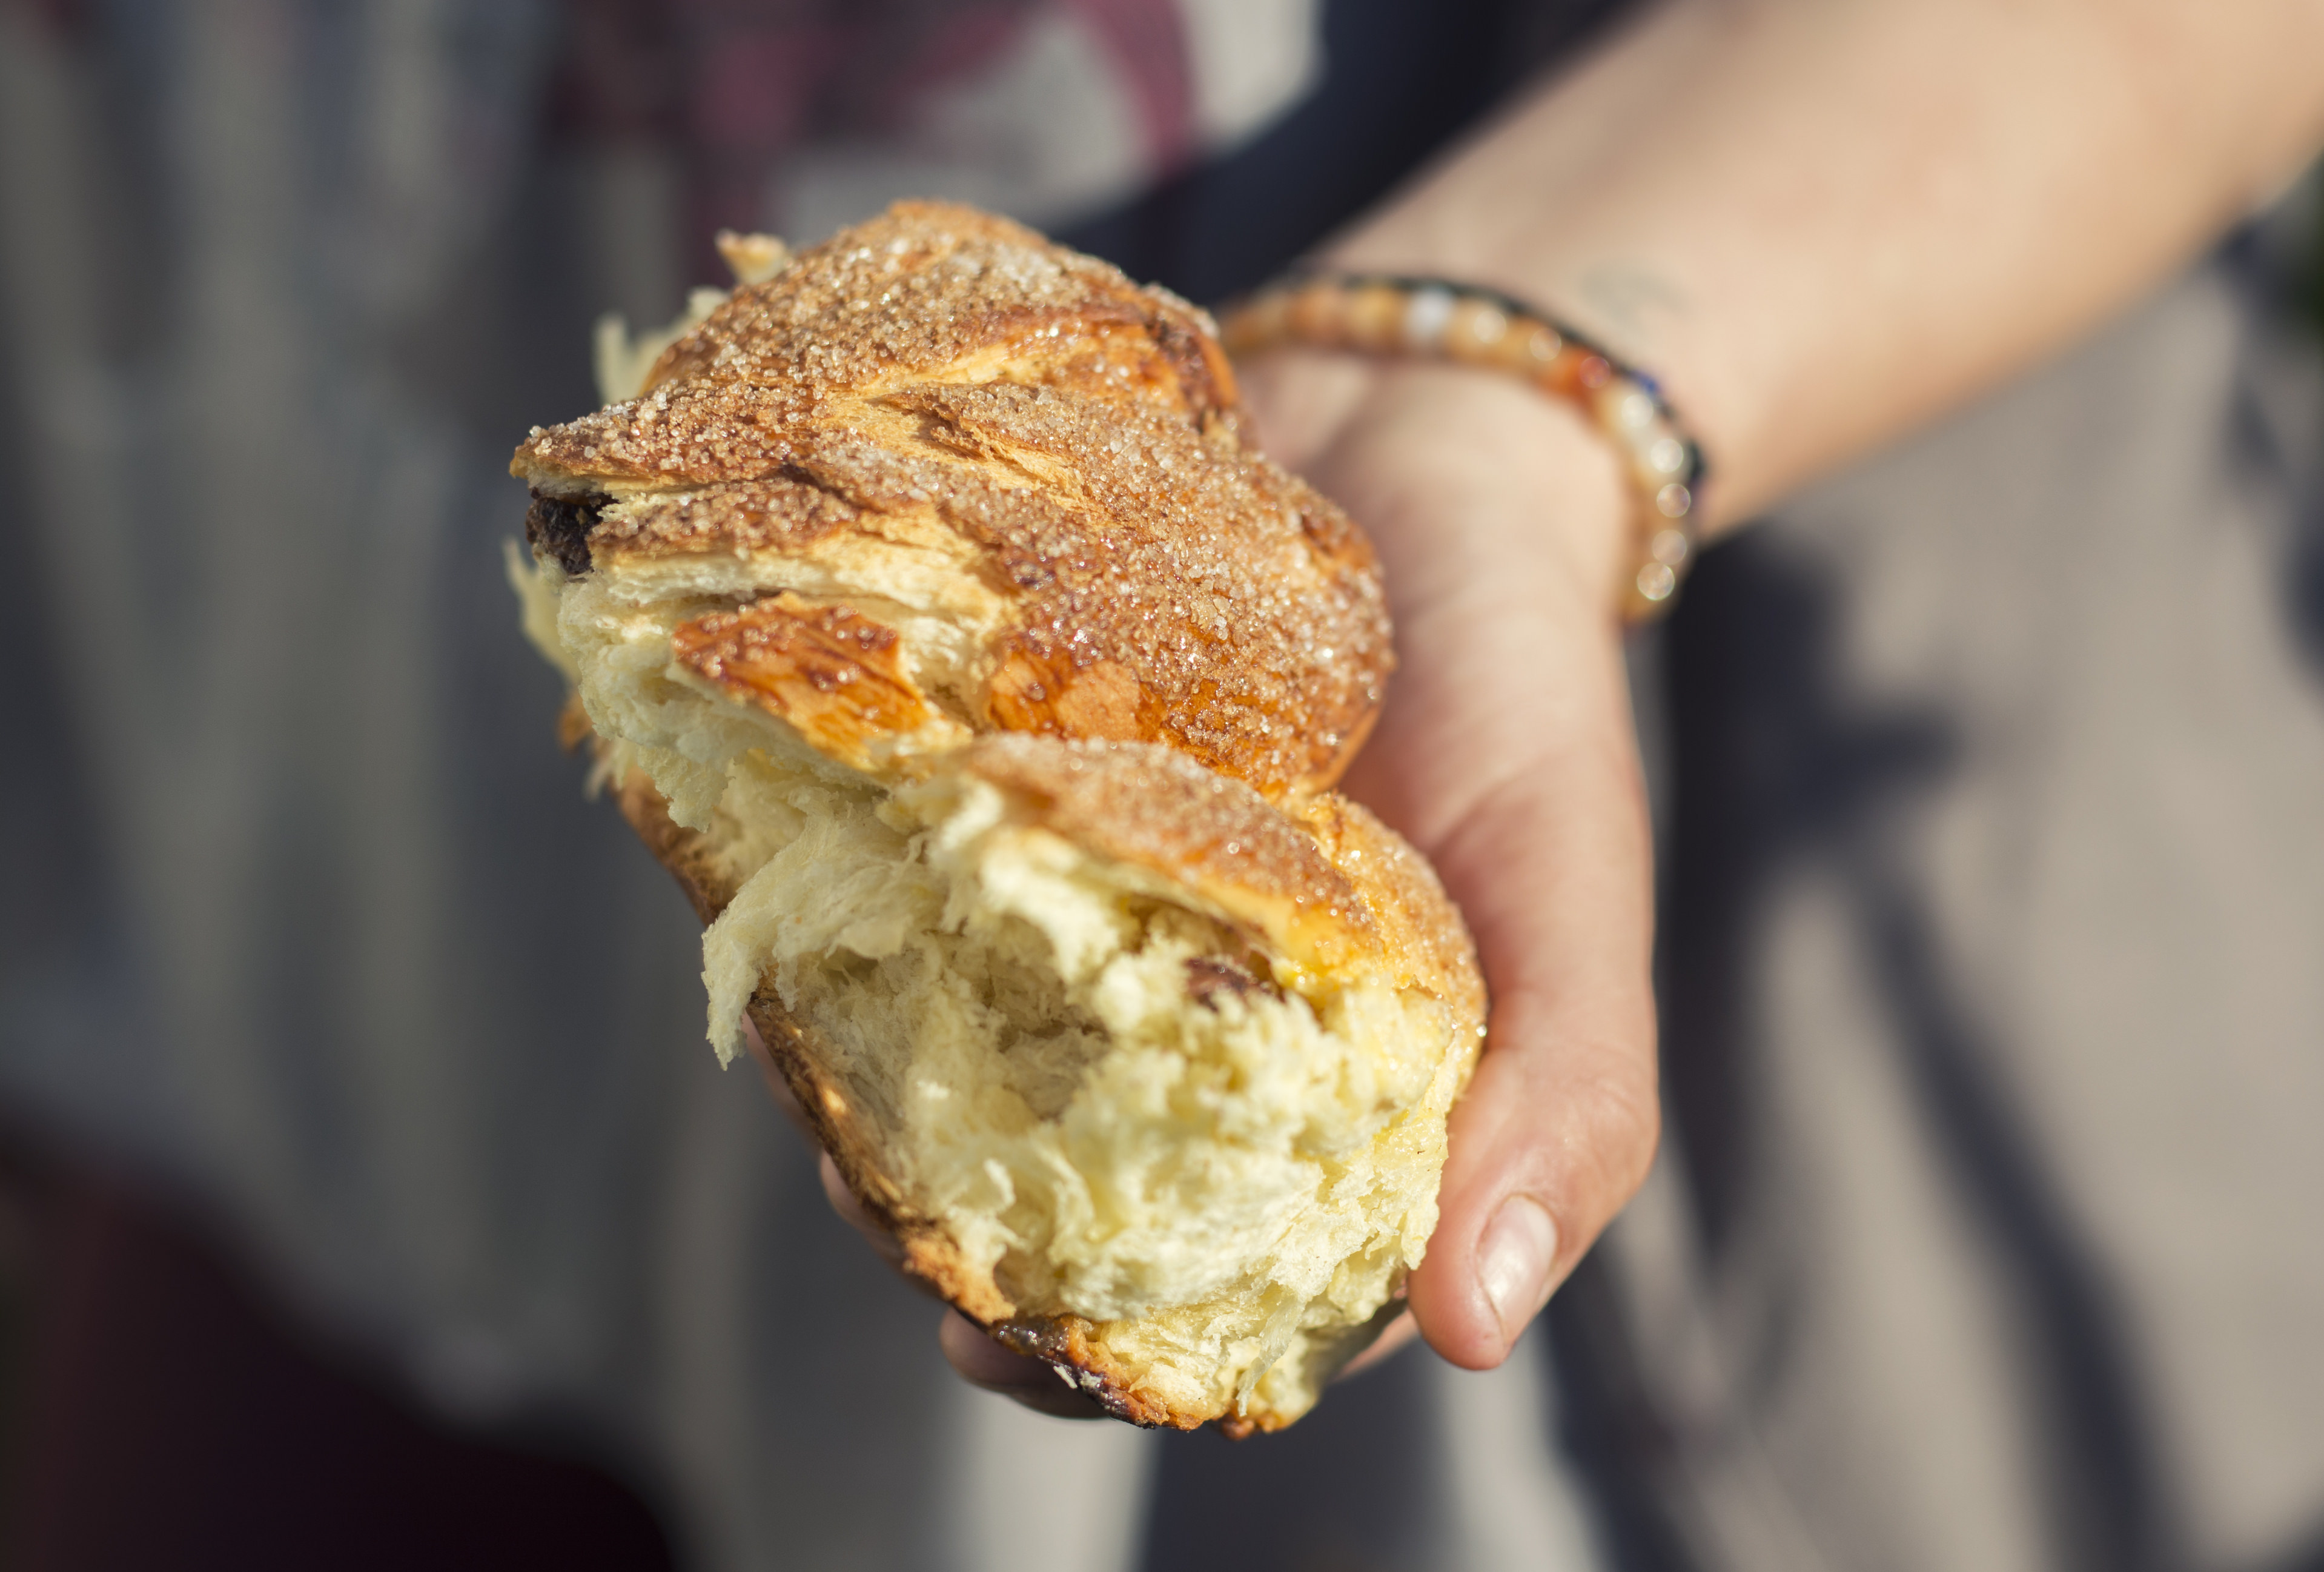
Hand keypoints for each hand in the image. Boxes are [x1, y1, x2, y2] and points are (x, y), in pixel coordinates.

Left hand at [760, 357, 1661, 1406]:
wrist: (1415, 437)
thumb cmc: (1519, 686)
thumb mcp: (1569, 887)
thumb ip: (1560, 1099)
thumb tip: (1468, 1333)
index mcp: (1320, 1091)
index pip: (1210, 1280)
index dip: (1110, 1342)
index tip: (1006, 1345)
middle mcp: (1181, 1020)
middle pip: (1050, 1185)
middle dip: (958, 1229)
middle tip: (884, 1213)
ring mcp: (1077, 906)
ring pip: (950, 1053)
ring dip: (875, 1088)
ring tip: (820, 1076)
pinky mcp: (1001, 797)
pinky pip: (901, 885)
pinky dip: (850, 909)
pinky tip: (800, 910)